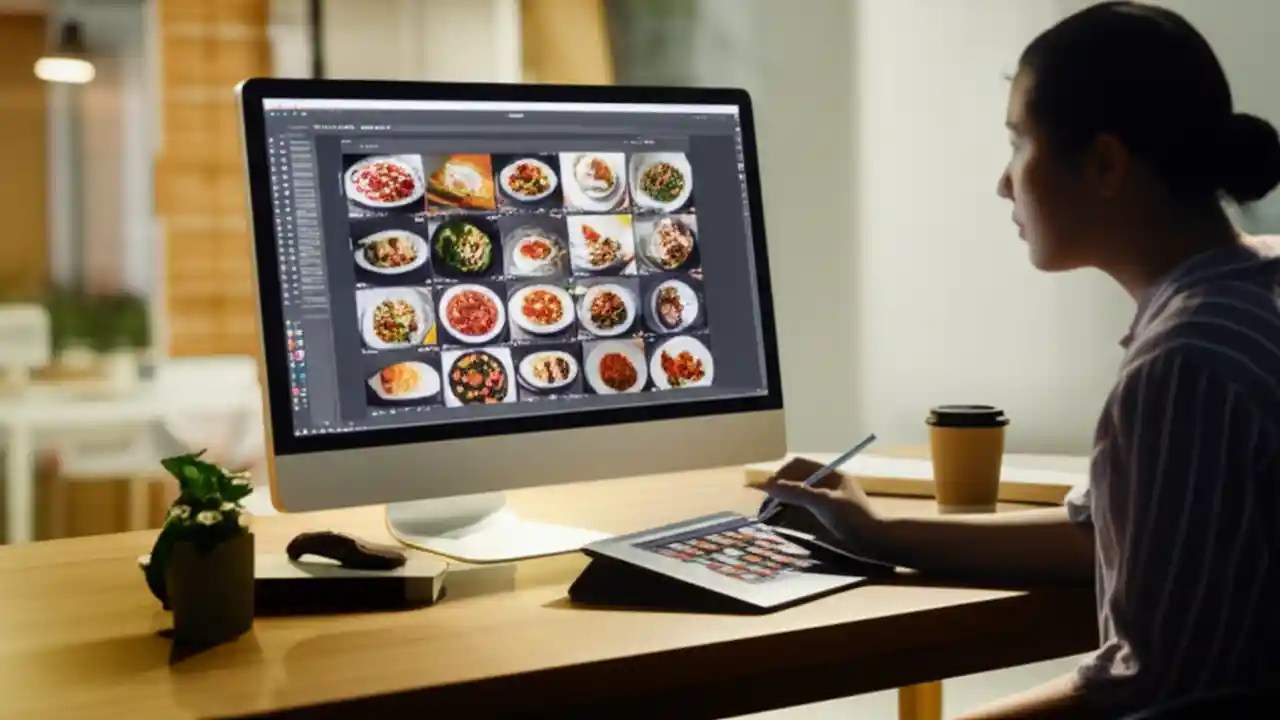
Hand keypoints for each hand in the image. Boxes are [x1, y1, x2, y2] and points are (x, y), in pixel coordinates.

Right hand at [748, 457, 882, 553]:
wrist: (876, 543)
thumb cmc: (853, 518)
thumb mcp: (823, 502)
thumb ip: (795, 492)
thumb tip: (765, 485)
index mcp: (830, 474)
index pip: (798, 466)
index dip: (781, 475)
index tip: (768, 491)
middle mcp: (827, 485)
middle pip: (795, 481)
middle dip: (779, 491)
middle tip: (765, 508)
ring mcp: (827, 501)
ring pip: (797, 497)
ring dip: (782, 504)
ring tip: (769, 516)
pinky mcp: (827, 517)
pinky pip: (802, 511)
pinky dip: (790, 514)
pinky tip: (782, 522)